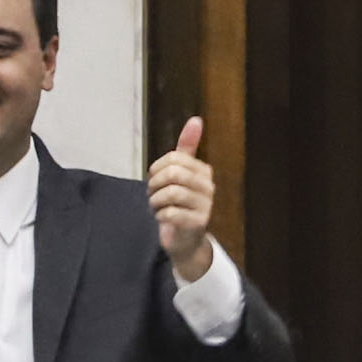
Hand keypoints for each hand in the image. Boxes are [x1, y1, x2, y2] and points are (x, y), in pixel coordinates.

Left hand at [147, 115, 219, 282]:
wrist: (186, 241)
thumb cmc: (179, 205)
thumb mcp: (181, 174)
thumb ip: (187, 148)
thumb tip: (196, 119)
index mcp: (203, 172)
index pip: (175, 158)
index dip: (157, 168)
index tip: (154, 179)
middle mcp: (208, 187)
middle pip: (173, 174)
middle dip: (155, 184)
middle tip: (153, 194)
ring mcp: (205, 206)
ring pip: (171, 193)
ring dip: (156, 201)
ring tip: (157, 207)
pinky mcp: (198, 224)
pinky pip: (171, 213)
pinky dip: (160, 215)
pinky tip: (163, 219)